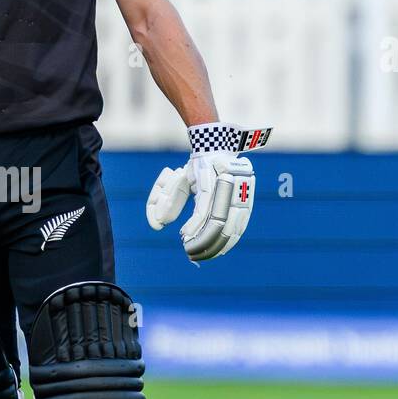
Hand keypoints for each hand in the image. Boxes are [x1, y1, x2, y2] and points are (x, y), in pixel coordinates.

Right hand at [146, 125, 268, 261]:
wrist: (208, 141)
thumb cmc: (200, 167)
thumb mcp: (188, 189)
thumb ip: (176, 206)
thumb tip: (160, 224)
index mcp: (238, 202)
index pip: (234, 232)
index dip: (221, 247)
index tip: (207, 257)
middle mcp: (236, 197)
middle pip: (227, 231)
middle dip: (211, 247)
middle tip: (195, 256)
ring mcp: (225, 190)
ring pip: (217, 223)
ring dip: (202, 239)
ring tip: (190, 249)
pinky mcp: (211, 182)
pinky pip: (205, 209)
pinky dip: (195, 224)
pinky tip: (186, 234)